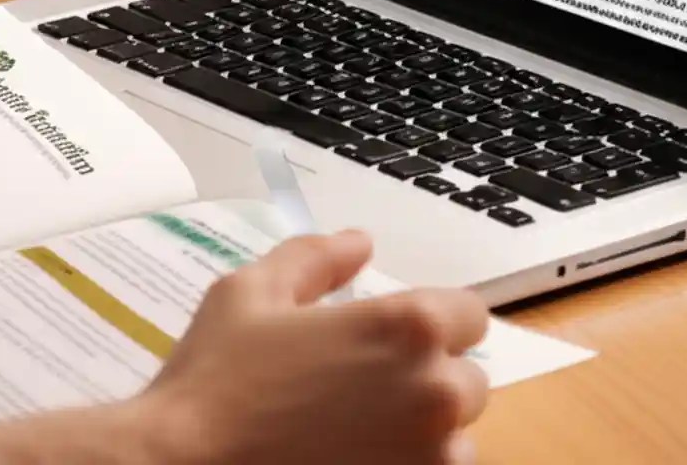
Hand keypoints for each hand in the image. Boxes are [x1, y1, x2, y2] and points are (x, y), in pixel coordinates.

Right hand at [140, 231, 490, 464]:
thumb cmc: (216, 377)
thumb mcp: (250, 293)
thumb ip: (314, 258)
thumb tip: (358, 243)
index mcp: (407, 327)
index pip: (469, 314)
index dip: (429, 322)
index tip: (387, 338)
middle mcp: (437, 392)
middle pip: (468, 378)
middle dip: (426, 377)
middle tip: (359, 386)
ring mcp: (431, 456)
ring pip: (455, 435)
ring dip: (422, 430)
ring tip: (351, 427)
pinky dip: (405, 464)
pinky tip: (350, 455)